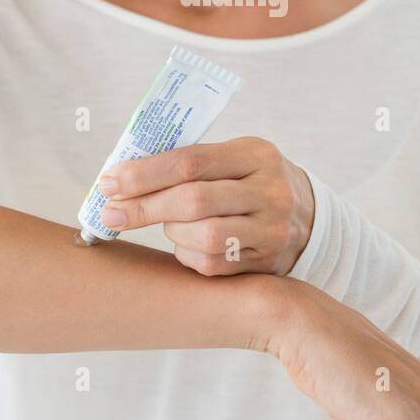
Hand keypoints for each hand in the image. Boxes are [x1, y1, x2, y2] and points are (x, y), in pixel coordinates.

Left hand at [98, 136, 315, 275]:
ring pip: (203, 236)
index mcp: (256, 154)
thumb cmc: (252, 181)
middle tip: (111, 213)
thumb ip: (189, 162)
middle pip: (193, 201)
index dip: (144, 173)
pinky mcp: (267, 263)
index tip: (110, 182)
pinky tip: (186, 243)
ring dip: (171, 232)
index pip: (190, 161)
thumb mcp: (234, 157)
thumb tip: (123, 176)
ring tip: (166, 224)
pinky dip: (187, 253)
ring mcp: (272, 230)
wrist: (309, 217)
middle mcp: (270, 191)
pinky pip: (212, 264)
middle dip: (144, 207)